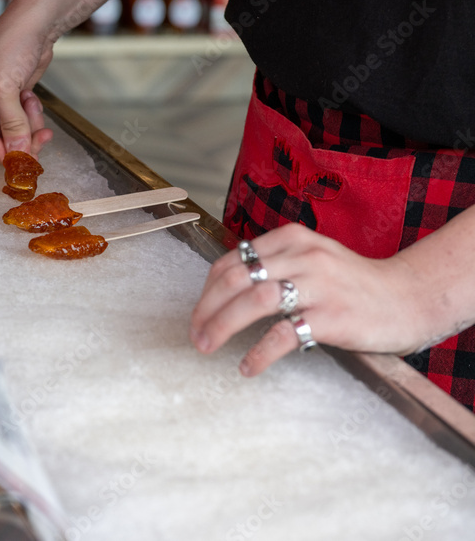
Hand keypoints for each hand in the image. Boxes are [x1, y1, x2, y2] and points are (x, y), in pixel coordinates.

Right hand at [0, 18, 53, 162]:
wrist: (32, 24)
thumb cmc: (8, 47)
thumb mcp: (5, 89)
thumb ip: (12, 125)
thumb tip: (19, 156)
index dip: (8, 154)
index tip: (30, 165)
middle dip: (22, 136)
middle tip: (43, 135)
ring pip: (14, 134)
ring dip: (28, 123)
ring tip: (30, 100)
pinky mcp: (8, 101)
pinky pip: (21, 123)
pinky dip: (31, 116)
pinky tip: (30, 97)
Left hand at [189, 223, 434, 375]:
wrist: (409, 298)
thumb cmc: (352, 284)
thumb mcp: (310, 259)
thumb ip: (273, 265)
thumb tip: (223, 291)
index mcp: (291, 238)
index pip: (231, 261)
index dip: (206, 290)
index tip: (197, 315)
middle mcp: (302, 256)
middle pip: (235, 278)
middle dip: (206, 309)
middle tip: (195, 335)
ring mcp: (318, 285)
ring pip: (253, 300)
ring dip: (222, 325)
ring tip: (207, 347)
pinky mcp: (332, 317)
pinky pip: (284, 334)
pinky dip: (258, 352)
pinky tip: (247, 366)